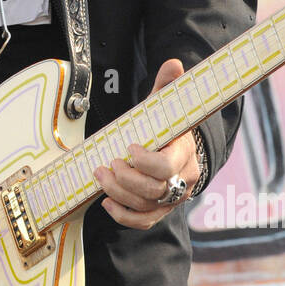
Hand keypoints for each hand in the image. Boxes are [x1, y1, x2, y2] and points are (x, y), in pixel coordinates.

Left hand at [93, 59, 200, 228]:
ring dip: (118, 193)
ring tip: (100, 175)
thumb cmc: (167, 127)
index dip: (145, 160)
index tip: (129, 146)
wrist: (177, 150)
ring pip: (147, 207)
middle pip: (155, 189)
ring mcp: (171, 198)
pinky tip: (106, 201)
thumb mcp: (166, 105)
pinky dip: (122, 215)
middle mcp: (182, 180)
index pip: (167, 166)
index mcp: (184, 153)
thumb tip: (173, 63)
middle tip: (108, 164)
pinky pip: (143, 221)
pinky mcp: (160, 211)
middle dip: (125, 178)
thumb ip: (168, 86)